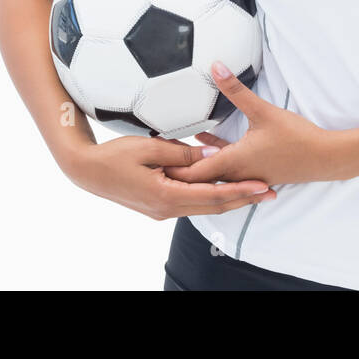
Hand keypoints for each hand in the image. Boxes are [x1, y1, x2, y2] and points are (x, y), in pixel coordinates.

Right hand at [64, 133, 276, 220]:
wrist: (87, 172)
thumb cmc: (115, 156)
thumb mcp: (150, 148)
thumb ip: (182, 153)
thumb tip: (211, 155)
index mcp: (167, 196)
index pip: (214, 195)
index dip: (241, 191)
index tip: (263, 186)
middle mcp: (167, 209)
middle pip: (215, 205)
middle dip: (244, 199)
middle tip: (271, 192)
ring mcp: (163, 210)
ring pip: (205, 205)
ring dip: (230, 198)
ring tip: (255, 190)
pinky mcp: (159, 205)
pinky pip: (192, 202)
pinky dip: (211, 195)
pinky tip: (224, 187)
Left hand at [162, 61, 342, 186]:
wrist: (324, 158)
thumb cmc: (295, 138)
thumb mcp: (262, 110)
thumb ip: (236, 90)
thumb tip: (216, 67)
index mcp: (231, 163)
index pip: (190, 172)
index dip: (168, 167)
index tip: (148, 160)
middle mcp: (235, 175)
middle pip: (196, 178)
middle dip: (175, 167)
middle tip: (150, 156)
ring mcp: (245, 177)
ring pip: (211, 174)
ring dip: (193, 163)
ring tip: (172, 149)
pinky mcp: (254, 173)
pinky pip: (226, 168)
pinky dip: (212, 157)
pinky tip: (204, 140)